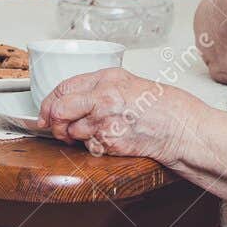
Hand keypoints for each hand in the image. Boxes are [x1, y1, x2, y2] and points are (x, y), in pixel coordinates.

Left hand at [36, 67, 200, 165]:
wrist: (182, 129)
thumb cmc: (162, 107)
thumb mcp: (128, 84)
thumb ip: (98, 89)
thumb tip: (68, 99)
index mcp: (107, 78)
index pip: (63, 88)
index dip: (48, 103)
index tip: (45, 113)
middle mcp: (103, 97)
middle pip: (59, 110)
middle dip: (54, 123)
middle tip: (57, 128)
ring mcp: (106, 121)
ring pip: (72, 132)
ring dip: (77, 137)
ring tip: (97, 133)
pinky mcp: (110, 142)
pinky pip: (89, 147)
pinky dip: (94, 148)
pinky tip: (111, 140)